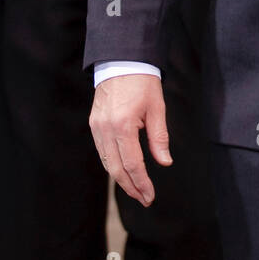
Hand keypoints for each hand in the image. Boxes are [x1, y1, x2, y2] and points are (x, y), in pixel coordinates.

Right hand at [89, 75, 170, 205]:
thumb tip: (165, 162)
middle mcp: (106, 129)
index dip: (142, 182)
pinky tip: (123, 172)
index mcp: (123, 125)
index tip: (150, 196)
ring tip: (136, 190)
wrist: (121, 60)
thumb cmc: (143, 82)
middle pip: (116, 168)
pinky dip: (112, 165)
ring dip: (120, 179)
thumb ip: (159, 137)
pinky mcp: (93, 124)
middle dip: (130, 187)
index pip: (132, 163)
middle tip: (144, 199)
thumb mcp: (157, 108)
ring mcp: (97, 127)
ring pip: (106, 162)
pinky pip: (102, 151)